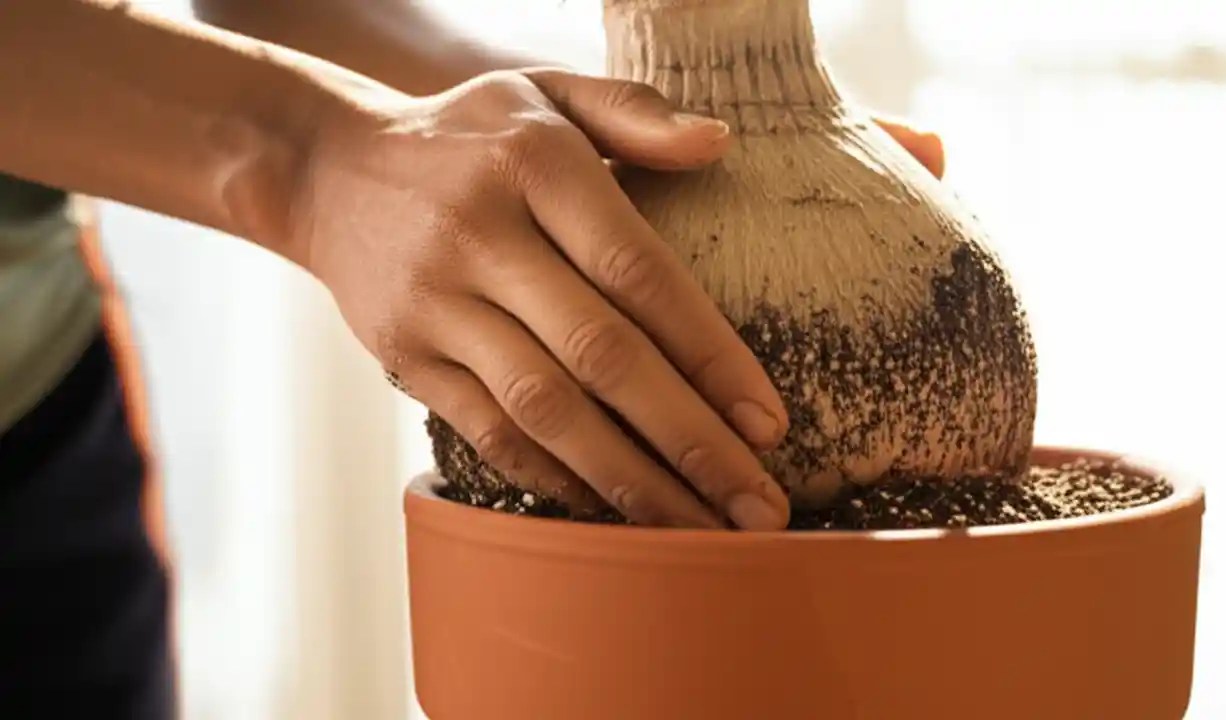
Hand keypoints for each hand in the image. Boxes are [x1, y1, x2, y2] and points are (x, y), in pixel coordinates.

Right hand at [294, 69, 944, 529]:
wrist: (325, 172)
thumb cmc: (467, 137)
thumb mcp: (545, 92)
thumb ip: (633, 113)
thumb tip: (720, 142)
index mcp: (535, 165)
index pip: (639, 271)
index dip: (710, 354)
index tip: (769, 424)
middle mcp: (481, 235)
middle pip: (601, 356)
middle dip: (690, 441)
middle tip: (759, 507)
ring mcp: (436, 303)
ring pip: (545, 409)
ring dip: (629, 480)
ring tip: (699, 532)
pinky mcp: (404, 357)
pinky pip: (488, 431)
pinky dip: (554, 477)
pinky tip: (611, 511)